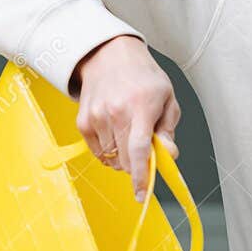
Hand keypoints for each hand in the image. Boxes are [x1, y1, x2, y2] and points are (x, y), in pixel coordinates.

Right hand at [73, 34, 180, 200]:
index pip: (139, 149)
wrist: (109, 56)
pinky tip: (114, 132)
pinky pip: (98, 152)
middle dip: (136, 165)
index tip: (142, 194)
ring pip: (111, 159)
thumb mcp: (167, 98)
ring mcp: (96, 118)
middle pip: (124, 160)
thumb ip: (168, 130)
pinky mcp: (83, 122)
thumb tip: (168, 156)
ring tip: (127, 132)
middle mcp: (115, 113)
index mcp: (140, 106)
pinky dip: (108, 151)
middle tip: (143, 149)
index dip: (141, 176)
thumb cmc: (142, 77)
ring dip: (122, 156)